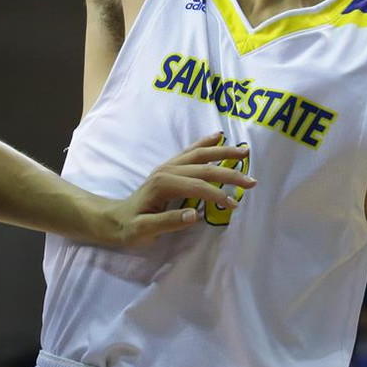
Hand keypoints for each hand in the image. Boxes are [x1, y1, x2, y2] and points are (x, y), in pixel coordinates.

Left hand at [108, 133, 256, 246]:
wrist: (114, 219)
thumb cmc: (129, 228)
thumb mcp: (144, 230)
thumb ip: (169, 222)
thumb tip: (195, 215)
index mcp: (162, 184)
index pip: (197, 187)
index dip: (217, 195)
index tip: (234, 206)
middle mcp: (166, 170)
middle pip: (204, 167)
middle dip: (230, 173)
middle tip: (252, 182)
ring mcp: (168, 166)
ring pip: (200, 154)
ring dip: (224, 152)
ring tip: (245, 151)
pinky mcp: (169, 167)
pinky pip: (191, 151)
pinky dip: (206, 143)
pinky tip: (218, 136)